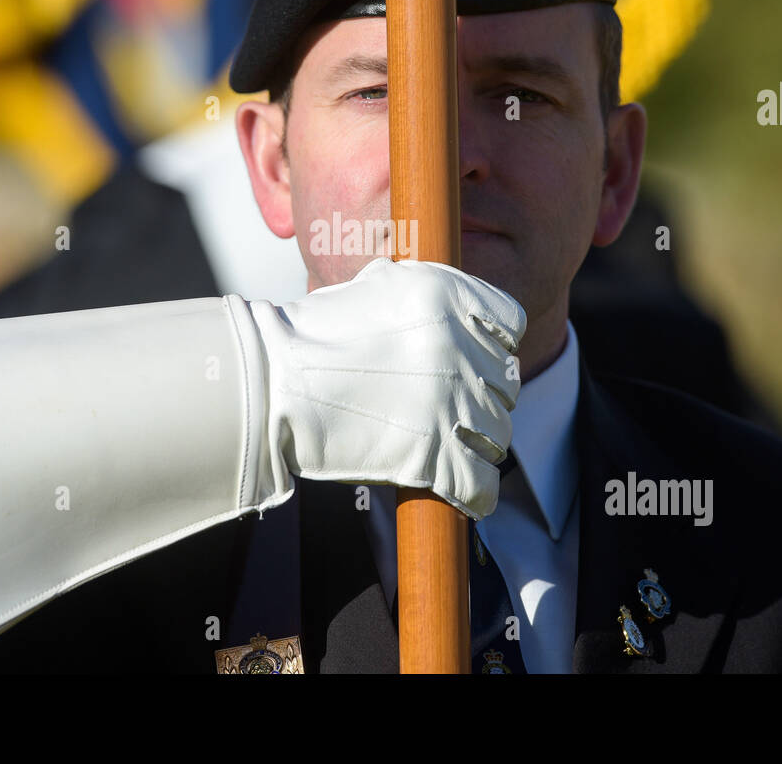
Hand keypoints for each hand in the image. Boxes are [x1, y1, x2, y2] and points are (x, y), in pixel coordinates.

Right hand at [248, 257, 526, 518]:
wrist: (271, 381)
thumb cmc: (310, 336)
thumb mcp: (376, 287)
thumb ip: (423, 292)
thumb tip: (453, 310)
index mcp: (446, 297)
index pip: (510, 324)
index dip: (494, 346)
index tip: (476, 362)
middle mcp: (458, 346)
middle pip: (505, 385)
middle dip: (480, 399)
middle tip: (446, 410)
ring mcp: (450, 403)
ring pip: (498, 436)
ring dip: (476, 445)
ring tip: (445, 447)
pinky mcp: (434, 456)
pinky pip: (482, 486)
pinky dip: (473, 494)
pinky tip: (455, 490)